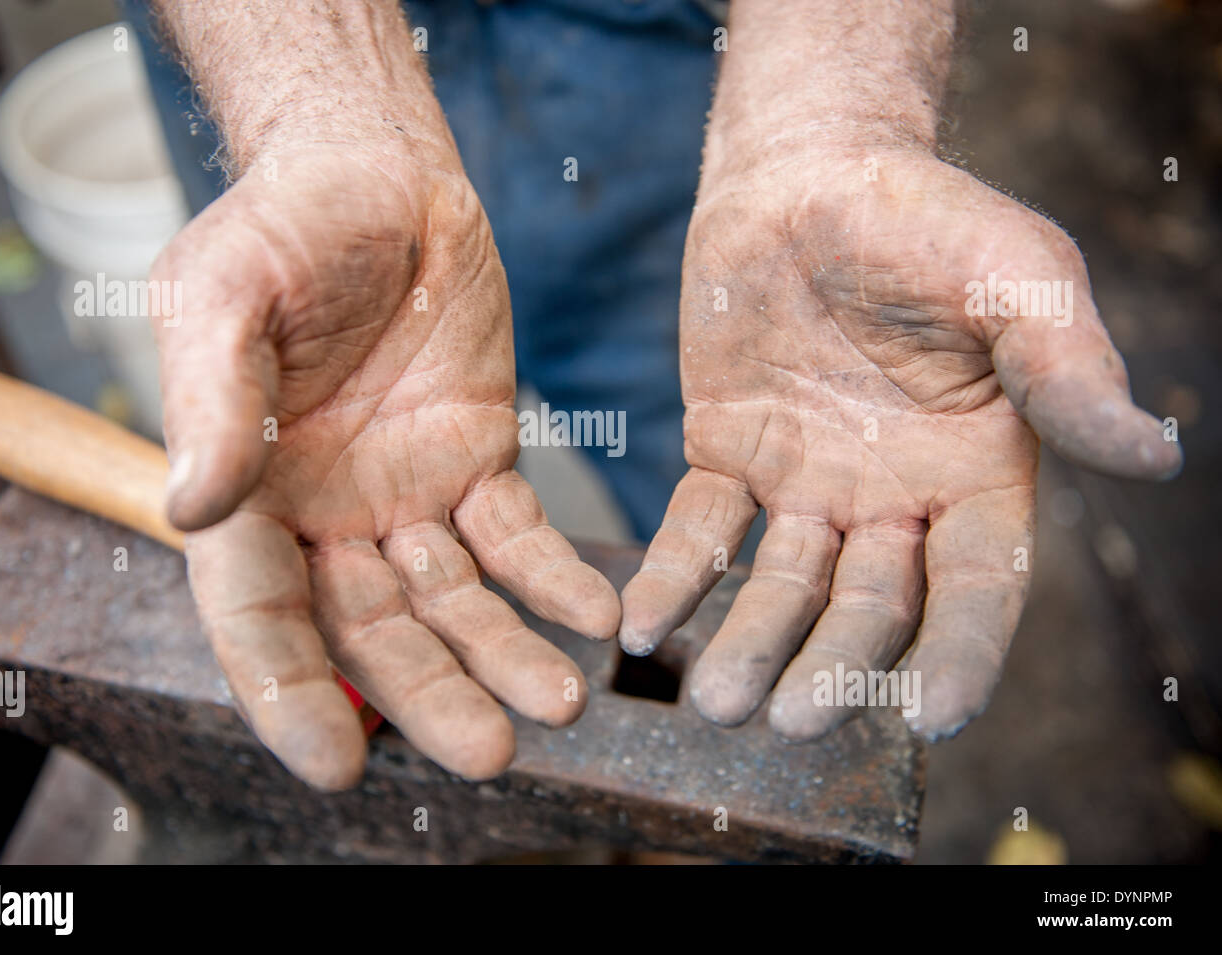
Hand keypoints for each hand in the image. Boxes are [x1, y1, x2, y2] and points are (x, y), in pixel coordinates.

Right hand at [153, 147, 618, 789]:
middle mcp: (325, 516)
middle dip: (431, 696)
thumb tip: (192, 509)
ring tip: (563, 701)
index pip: (257, 613)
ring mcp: (406, 495)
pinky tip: (595, 613)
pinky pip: (519, 535)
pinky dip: (554, 577)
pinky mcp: (477, 461)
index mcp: (247, 492)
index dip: (289, 692)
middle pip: (374, 630)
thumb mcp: (223, 296)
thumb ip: (213, 403)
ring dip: (506, 653)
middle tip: (492, 753)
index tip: (335, 765)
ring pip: (455, 599)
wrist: (375, 171)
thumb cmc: (280, 224)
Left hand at [619, 144, 1178, 741]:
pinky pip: (700, 527)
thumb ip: (1066, 366)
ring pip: (781, 585)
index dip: (961, 653)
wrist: (808, 175)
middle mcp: (893, 497)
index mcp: (976, 473)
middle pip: (868, 605)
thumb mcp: (1013, 276)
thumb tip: (1154, 455)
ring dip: (747, 643)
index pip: (979, 586)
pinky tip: (639, 623)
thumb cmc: (926, 218)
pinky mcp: (730, 453)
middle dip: (831, 665)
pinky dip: (674, 575)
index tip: (932, 718)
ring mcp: (808, 483)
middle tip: (790, 720)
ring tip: (709, 702)